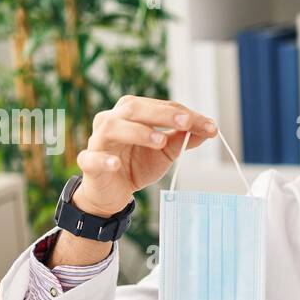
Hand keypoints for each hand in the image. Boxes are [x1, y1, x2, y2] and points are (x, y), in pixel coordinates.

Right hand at [73, 96, 217, 216]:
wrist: (113, 192)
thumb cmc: (137, 165)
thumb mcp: (165, 152)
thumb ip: (183, 139)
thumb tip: (210, 129)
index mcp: (132, 112)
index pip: (161, 107)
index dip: (186, 115)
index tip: (211, 126)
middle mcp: (112, 120)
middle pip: (135, 109)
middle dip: (163, 114)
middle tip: (187, 122)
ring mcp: (98, 141)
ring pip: (113, 128)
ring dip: (138, 132)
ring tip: (160, 140)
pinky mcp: (89, 163)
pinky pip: (92, 158)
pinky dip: (104, 160)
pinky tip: (116, 164)